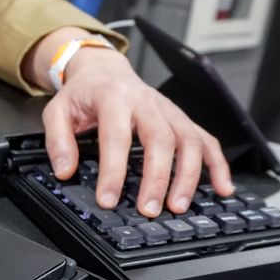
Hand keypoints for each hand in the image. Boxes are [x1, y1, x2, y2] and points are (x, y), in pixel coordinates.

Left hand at [24, 29, 233, 215]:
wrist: (104, 71)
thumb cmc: (83, 94)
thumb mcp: (58, 110)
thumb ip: (58, 140)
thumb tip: (65, 171)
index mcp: (114, 98)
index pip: (117, 137)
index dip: (113, 171)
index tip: (109, 199)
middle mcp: (147, 102)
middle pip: (161, 139)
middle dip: (158, 178)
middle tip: (149, 209)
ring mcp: (169, 111)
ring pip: (189, 141)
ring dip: (188, 176)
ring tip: (178, 206)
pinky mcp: (182, 120)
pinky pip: (207, 140)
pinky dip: (218, 165)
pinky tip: (222, 188)